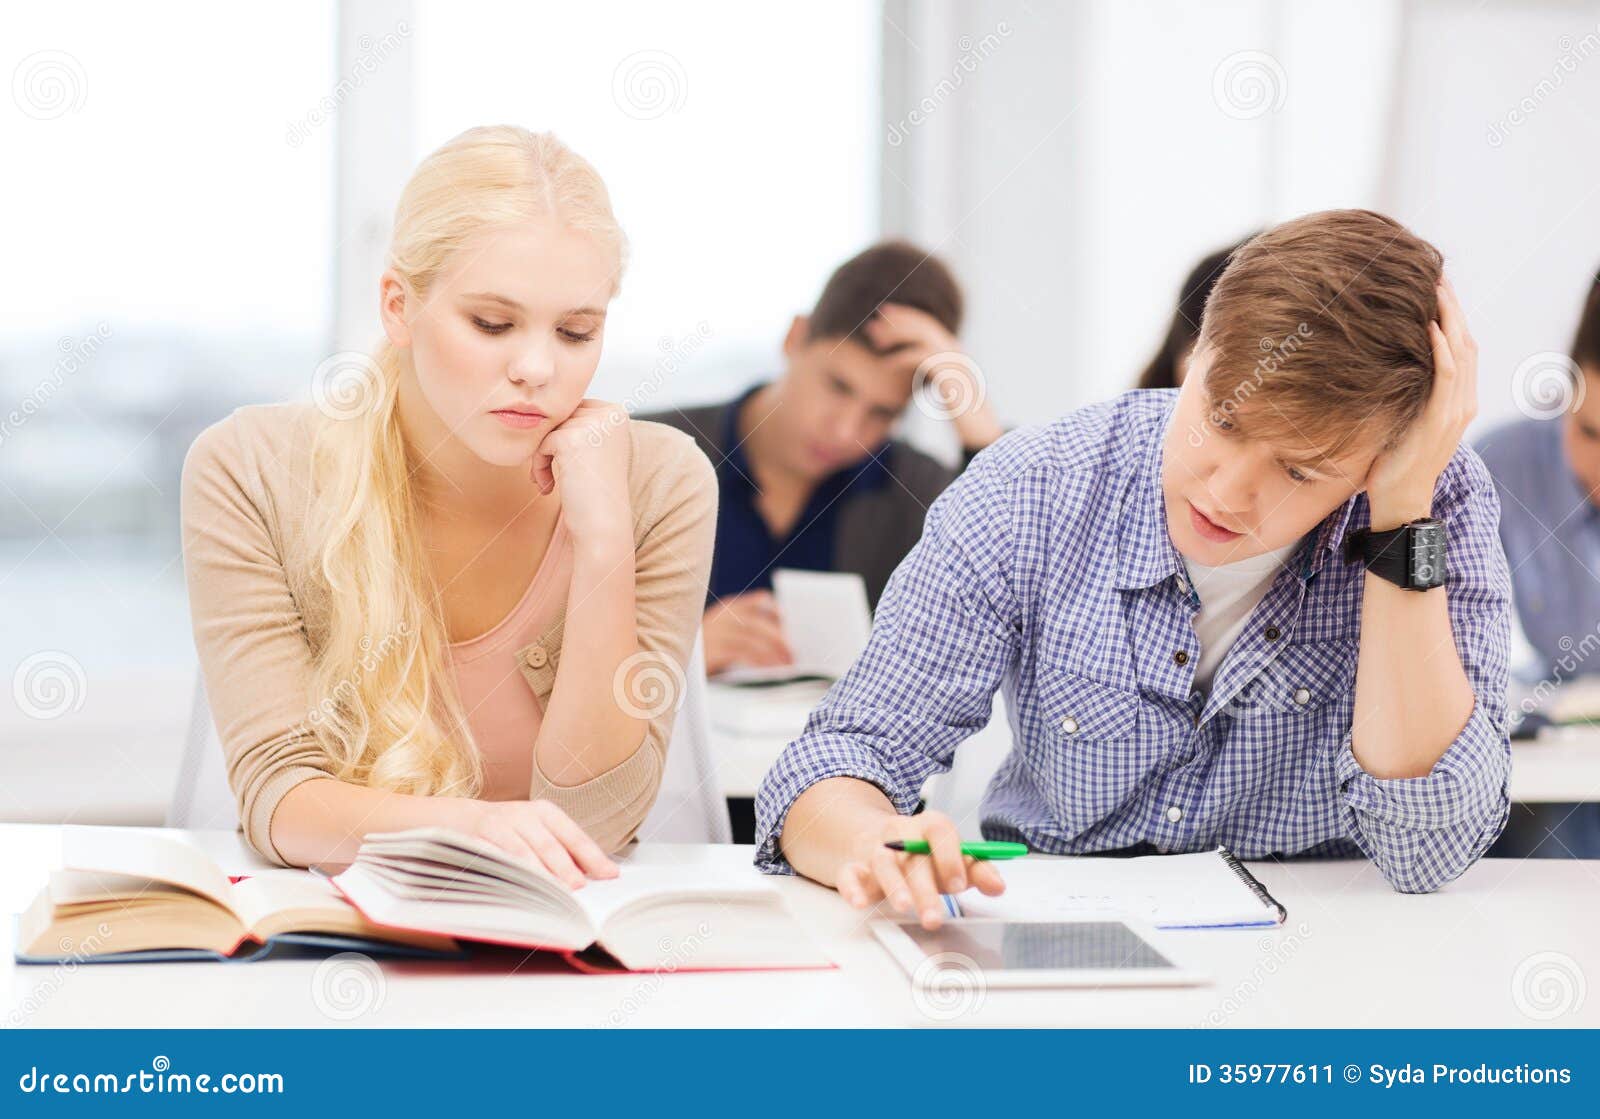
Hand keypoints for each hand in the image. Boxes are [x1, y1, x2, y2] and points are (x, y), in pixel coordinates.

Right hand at [461, 799, 618, 888]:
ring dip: (538, 874)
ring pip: (523, 852)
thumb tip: (593, 876)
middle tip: (579, 888)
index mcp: (545, 813)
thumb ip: (561, 851)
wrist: (459, 817)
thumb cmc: (509, 831)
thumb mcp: (536, 832)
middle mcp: (524, 814)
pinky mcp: (478, 837)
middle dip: (565, 868)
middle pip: (549, 845)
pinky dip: (508, 872)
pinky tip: (519, 888)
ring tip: (553, 893)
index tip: (610, 874)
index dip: (593, 856)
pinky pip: (495, 857)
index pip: (574, 836)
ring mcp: (500, 824)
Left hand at [530, 399, 632, 547]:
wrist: (602, 525)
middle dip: (550, 445)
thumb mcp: (595, 449)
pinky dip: (538, 466)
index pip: (574, 408)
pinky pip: (541, 443)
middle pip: (560, 416)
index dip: (562, 434)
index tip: (565, 463)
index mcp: (617, 414)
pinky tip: (549, 487)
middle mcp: (609, 414)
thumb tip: (546, 405)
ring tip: (548, 482)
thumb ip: (579, 424)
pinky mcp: (572, 439)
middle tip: (550, 475)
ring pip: (548, 429)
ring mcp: (593, 425)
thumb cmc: (596, 493)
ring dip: (542, 457)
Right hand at [702, 590, 793, 674]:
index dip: (776, 611)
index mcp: (726, 609)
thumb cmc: (703, 650)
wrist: (667, 657)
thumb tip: (779, 637)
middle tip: (794, 651)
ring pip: (752, 638)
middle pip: (757, 623)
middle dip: (778, 637)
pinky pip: (742, 653)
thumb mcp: (722, 633)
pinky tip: (771, 669)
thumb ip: (744, 629)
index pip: (756, 602)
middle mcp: (720, 617)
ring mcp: (715, 633)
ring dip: (773, 652)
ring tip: (787, 664)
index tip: (791, 623)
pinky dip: (760, 661)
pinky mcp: (711, 650)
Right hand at [834, 809, 1005, 929]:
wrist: (873, 839)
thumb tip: (998, 886)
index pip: (939, 830)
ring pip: (882, 863)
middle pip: (912, 856)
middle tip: (935, 916)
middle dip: (925, 888)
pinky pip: (849, 874)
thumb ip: (976, 869)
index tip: (959, 884)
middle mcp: (900, 834)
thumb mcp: (949, 858)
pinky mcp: (853, 867)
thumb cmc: (920, 854)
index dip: (949, 856)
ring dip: (894, 886)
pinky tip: (861, 903)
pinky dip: (853, 888)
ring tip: (904, 907)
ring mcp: (874, 849)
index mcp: (927, 826)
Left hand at [866, 303, 1002, 448]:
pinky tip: (887, 364)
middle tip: (873, 324)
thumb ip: (939, 374)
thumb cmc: (966, 414)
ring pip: (922, 334)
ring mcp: (955, 361)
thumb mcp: (950, 388)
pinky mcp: (950, 374)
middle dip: (897, 321)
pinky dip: (902, 357)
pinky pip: (921, 356)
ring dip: (897, 334)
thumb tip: (925, 368)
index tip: (887, 315)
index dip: (907, 317)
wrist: (983, 431)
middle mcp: (956, 351)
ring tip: (876, 341)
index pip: (929, 325)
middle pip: (924, 324)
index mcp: (955, 352)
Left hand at [1364, 277, 1477, 528]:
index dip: (1452, 316)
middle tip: (1437, 275)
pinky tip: (1429, 327)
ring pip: (1462, 352)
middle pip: (1466, 341)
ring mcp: (1455, 410)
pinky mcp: (1440, 420)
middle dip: (1453, 308)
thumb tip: (1374, 366)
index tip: (1435, 289)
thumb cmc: (1390, 463)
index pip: (1462, 347)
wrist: (1399, 501)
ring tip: (1436, 289)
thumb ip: (1400, 394)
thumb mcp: (1399, 420)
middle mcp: (1462, 401)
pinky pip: (1447, 376)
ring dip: (1449, 318)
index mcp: (1455, 400)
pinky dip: (1441, 349)